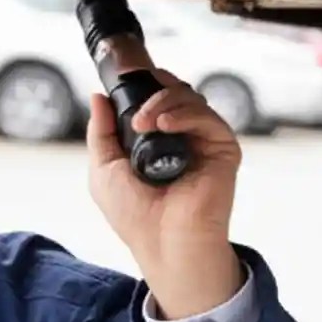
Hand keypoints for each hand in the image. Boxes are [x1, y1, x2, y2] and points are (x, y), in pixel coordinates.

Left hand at [86, 68, 244, 319]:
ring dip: (165, 101)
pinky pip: (210, 118)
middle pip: (175, 92)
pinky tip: (165, 124)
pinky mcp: (224, 151)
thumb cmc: (134, 215)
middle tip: (136, 114)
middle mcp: (182, 137)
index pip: (156, 98)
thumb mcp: (103, 168)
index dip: (144, 84)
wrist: (163, 242)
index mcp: (157, 139)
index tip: (126, 78)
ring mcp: (204, 143)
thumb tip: (97, 97)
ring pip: (191, 99)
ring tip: (144, 123)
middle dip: (153, 91)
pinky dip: (186, 114)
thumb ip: (100, 131)